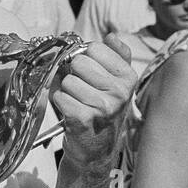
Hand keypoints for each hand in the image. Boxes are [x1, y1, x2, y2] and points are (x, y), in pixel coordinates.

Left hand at [52, 34, 136, 169]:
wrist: (97, 150)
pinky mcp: (82, 118)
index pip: (95, 48)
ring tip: (77, 101)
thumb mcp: (118, 84)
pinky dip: (59, 102)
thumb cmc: (104, 111)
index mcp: (128, 78)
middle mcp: (118, 92)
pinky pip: (59, 96)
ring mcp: (101, 106)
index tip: (90, 72)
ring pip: (67, 80)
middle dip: (74, 73)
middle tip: (81, 89)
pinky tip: (69, 110)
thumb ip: (118, 57)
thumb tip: (111, 36)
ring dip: (66, 90)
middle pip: (79, 62)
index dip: (86, 58)